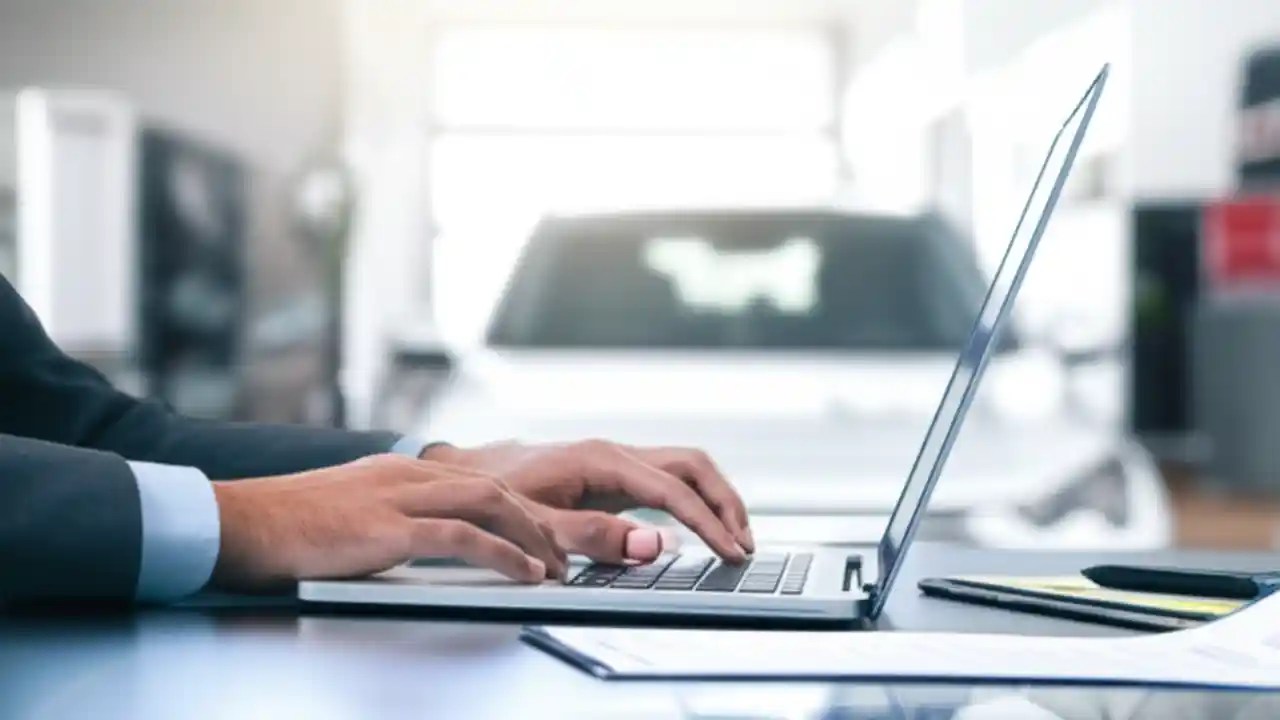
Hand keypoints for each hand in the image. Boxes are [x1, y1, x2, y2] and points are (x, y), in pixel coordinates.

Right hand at [209, 454, 566, 591]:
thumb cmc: (284, 525)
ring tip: (553, 567)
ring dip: (530, 537)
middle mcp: (405, 474)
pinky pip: (460, 537)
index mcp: (398, 470)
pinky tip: (523, 573)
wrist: (237, 521)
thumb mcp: (347, 511)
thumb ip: (386, 516)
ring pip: (488, 503)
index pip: (475, 480)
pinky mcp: (387, 527)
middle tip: (562, 556)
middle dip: (536, 522)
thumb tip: (412, 538)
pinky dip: (501, 554)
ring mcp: (397, 497)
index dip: (517, 508)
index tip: (541, 536)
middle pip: (494, 487)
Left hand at [425, 440, 752, 564]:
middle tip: (745, 546)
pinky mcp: (615, 472)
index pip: (673, 490)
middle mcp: (616, 452)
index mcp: (601, 459)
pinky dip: (695, 499)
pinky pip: (669, 478)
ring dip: (715, 499)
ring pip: (686, 468)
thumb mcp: (538, 523)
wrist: (465, 475)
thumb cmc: (495, 498)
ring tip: (735, 539)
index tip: (731, 552)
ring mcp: (618, 459)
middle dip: (726, 503)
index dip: (707, 522)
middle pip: (693, 466)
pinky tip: (704, 527)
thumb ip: (594, 536)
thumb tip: (655, 545)